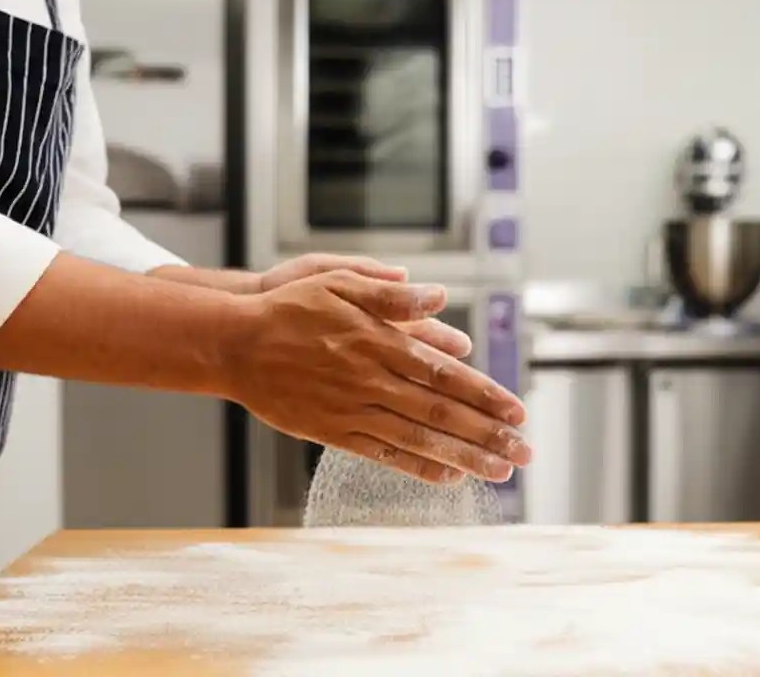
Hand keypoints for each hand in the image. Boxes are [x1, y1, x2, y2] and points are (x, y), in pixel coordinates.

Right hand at [224, 270, 530, 483]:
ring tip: (500, 472)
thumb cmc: (290, 307)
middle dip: (488, 434)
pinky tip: (448, 476)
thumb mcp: (339, 281)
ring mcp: (353, 409)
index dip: (486, 395)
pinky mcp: (334, 431)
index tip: (518, 411)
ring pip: (419, 438)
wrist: (234, 344)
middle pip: (442, 412)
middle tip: (525, 452)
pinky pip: (384, 453)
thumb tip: (438, 295)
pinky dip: (418, 466)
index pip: (447, 374)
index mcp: (380, 342)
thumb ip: (390, 294)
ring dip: (464, 457)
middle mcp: (373, 380)